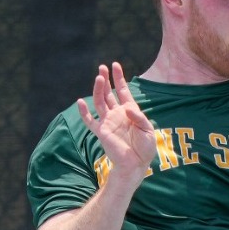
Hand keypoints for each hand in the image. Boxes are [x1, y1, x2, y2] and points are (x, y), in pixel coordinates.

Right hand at [76, 61, 157, 185]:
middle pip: (109, 93)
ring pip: (100, 102)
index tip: (115, 65)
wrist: (136, 164)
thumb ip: (139, 117)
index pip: (123, 90)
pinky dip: (84, 112)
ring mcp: (108, 122)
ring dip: (98, 90)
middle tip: (102, 67)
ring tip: (99, 78)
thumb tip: (125, 108)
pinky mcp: (102, 132)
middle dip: (106, 80)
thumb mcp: (148, 130)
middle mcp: (117, 114)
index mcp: (130, 111)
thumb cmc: (145, 148)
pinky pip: (90, 121)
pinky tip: (80, 102)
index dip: (119, 78)